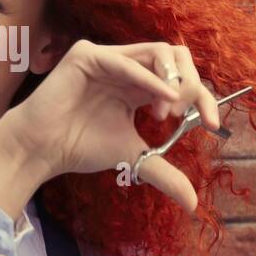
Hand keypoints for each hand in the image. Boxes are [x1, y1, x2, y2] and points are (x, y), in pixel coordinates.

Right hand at [0, 39, 224, 218]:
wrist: (42, 150)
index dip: (202, 97)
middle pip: (176, 56)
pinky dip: (149, 80)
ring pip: (157, 51)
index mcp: (138, 83)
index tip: (213, 126)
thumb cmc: (79, 147)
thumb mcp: (133, 158)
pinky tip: (162, 103)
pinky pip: (126, 61)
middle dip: (192, 83)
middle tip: (190, 115)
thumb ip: (163, 172)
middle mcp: (126, 65)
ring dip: (173, 81)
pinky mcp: (87, 56)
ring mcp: (107, 57)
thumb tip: (193, 204)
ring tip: (166, 114)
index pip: (180, 77)